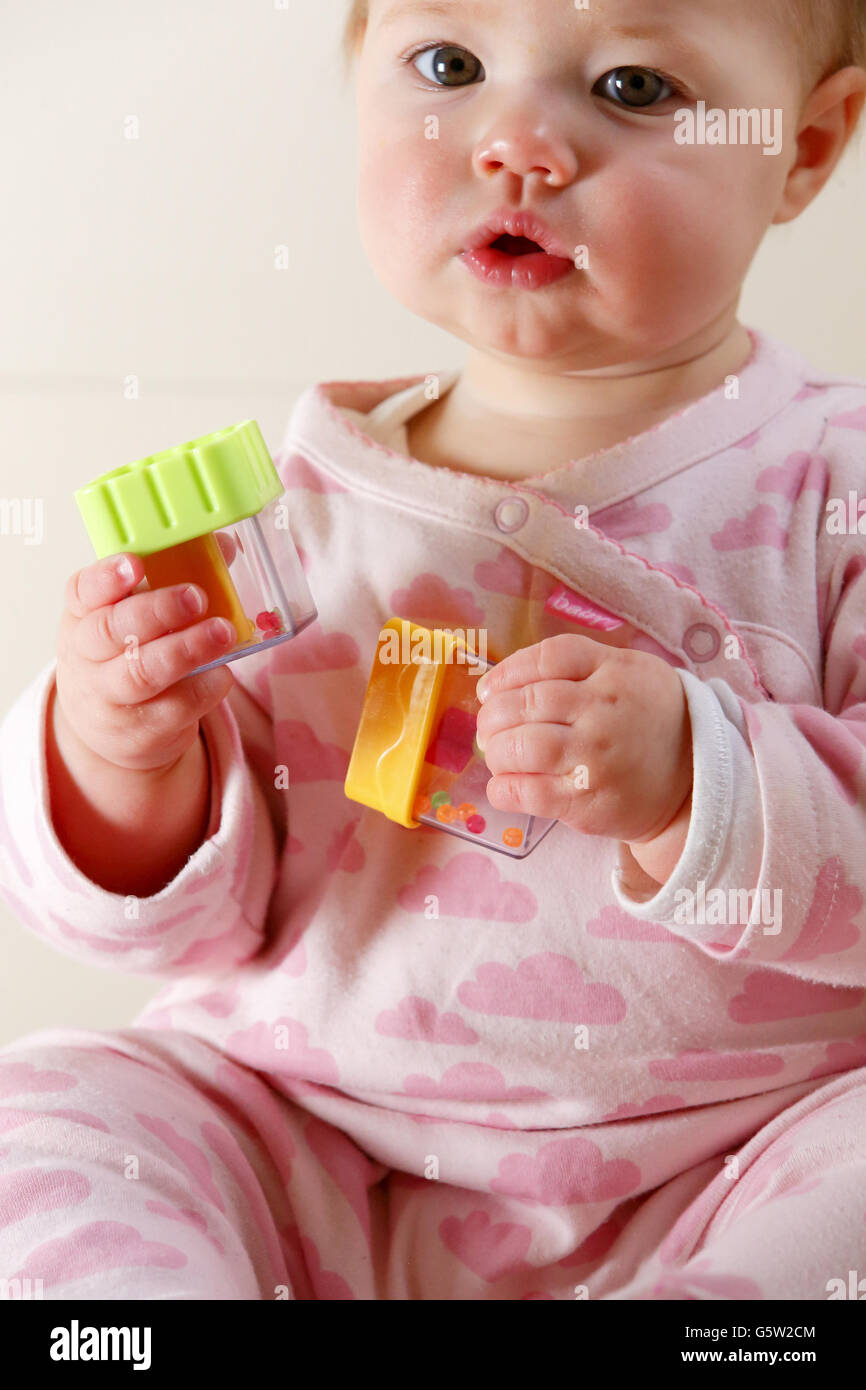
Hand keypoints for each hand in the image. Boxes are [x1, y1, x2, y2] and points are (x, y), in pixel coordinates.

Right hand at [55, 550, 236, 773]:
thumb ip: (173, 577)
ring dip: (187, 650)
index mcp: (83, 614)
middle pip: (113, 630)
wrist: (111, 727)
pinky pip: (175, 707)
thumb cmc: (126, 653)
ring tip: (223, 633)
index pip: (83, 591)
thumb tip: (226, 545)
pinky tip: (222, 672)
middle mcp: (88, 655)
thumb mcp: (133, 613)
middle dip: (158, 611)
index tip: (135, 563)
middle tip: (196, 597)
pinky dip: (204, 687)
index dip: (107, 577)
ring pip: (143, 672)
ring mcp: (110, 696)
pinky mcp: (140, 731)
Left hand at [475, 634, 692, 851]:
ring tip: (499, 755)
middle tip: (489, 728)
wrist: (694, 785)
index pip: (549, 658)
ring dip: (496, 751)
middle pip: (525, 703)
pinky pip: (527, 793)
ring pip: (521, 746)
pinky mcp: (586, 801)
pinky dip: (503, 789)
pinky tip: (505, 786)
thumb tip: (504, 682)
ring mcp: (595, 758)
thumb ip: (580, 667)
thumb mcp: (632, 674)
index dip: (508, 671)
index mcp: (615, 672)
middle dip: (493, 716)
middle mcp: (605, 711)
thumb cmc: (649, 723)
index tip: (490, 689)